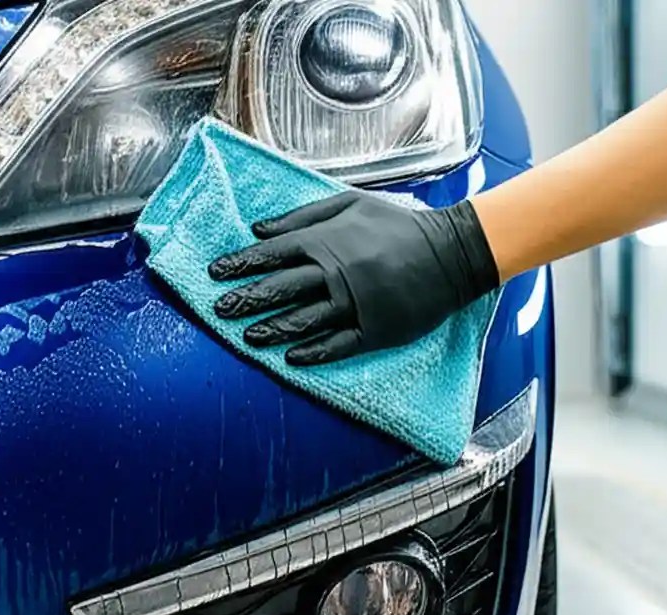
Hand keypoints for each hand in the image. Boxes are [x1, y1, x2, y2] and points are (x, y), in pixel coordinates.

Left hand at [208, 191, 498, 365]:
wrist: (450, 252)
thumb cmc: (397, 225)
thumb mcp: (350, 204)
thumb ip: (303, 215)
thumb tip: (258, 228)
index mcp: (326, 241)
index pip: (272, 254)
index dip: (241, 264)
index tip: (215, 273)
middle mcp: (334, 274)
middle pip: (280, 289)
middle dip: (246, 299)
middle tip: (219, 310)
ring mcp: (354, 305)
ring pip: (303, 320)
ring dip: (271, 329)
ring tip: (246, 337)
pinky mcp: (374, 330)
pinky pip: (337, 345)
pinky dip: (312, 352)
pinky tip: (289, 359)